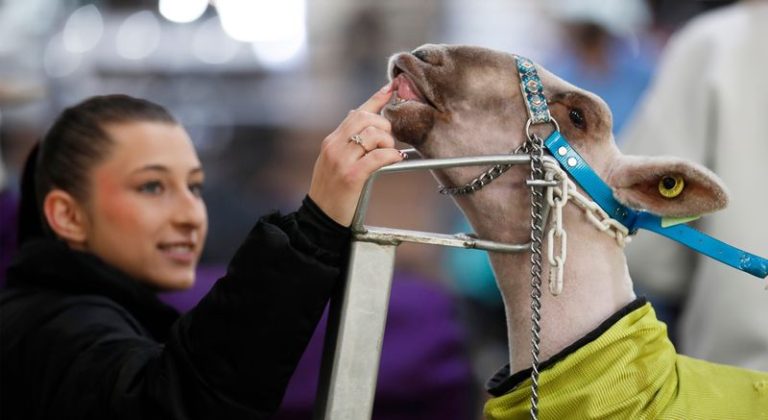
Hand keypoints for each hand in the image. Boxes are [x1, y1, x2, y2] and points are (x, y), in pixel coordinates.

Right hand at [308, 83, 404, 225]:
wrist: (320, 217)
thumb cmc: (332, 191)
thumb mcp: (333, 161)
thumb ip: (346, 141)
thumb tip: (358, 116)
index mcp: (332, 140)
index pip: (357, 112)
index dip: (377, 98)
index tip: (392, 88)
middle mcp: (335, 146)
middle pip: (366, 119)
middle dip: (385, 126)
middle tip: (390, 143)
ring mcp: (342, 160)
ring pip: (373, 135)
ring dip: (389, 143)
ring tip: (389, 155)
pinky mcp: (351, 176)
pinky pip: (377, 157)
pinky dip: (391, 156)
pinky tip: (396, 159)